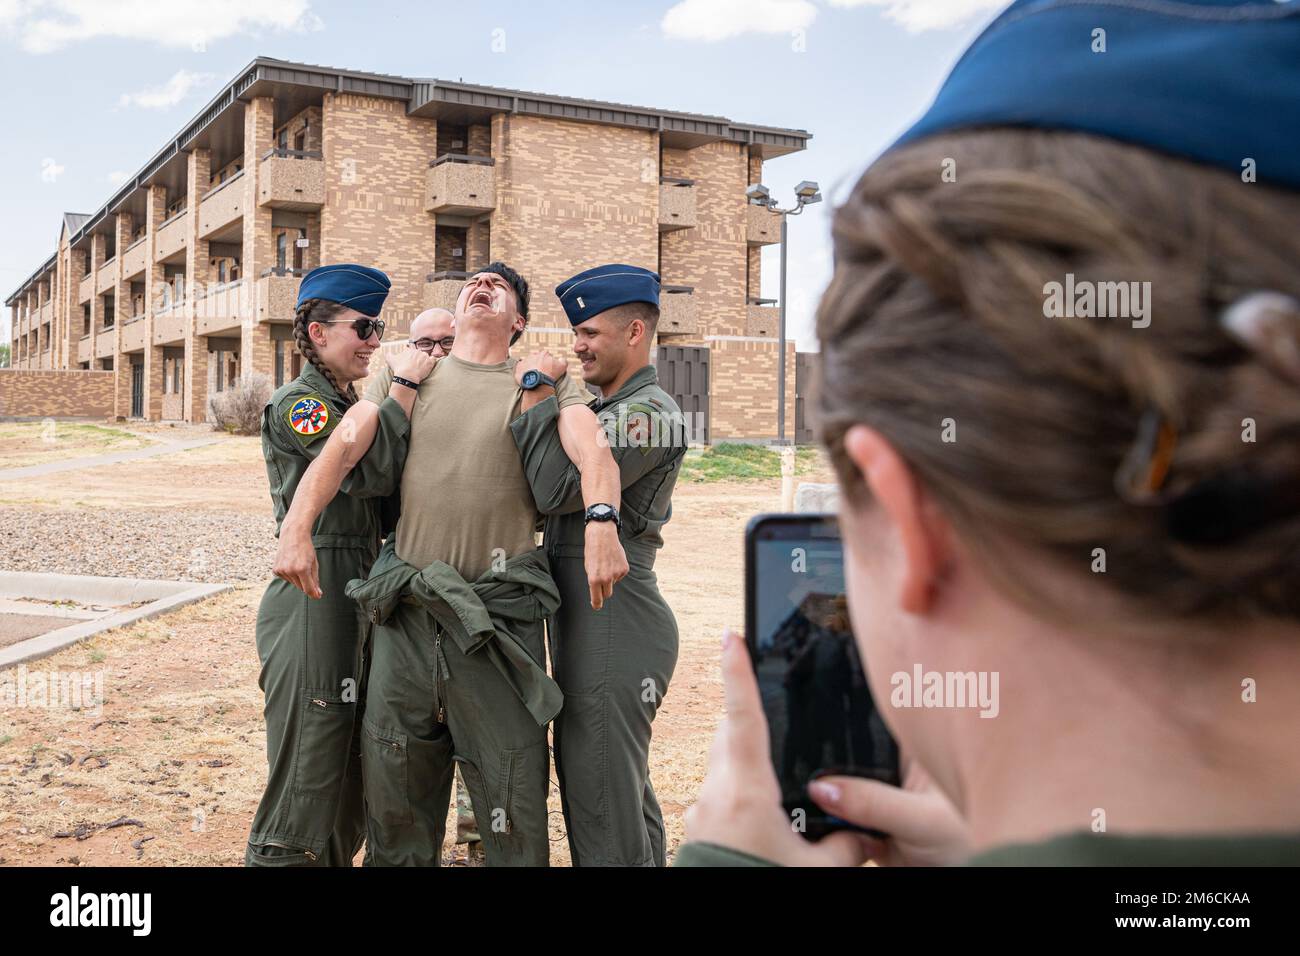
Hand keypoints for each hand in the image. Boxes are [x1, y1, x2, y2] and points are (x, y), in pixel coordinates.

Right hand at [272, 520, 321, 598]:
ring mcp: (281, 570)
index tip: (318, 595)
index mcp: (302, 569)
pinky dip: (289, 574)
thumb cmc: (306, 548)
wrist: (293, 534)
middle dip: (306, 583)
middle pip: (301, 587)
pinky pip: (286, 578)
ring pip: (293, 583)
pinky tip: (291, 563)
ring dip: (298, 578)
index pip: (308, 589)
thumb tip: (317, 594)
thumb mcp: (314, 563)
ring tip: (298, 564)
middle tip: (308, 570)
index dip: (313, 593)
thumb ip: (315, 579)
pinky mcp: (276, 570)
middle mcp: (290, 571)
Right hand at [386, 344, 436, 384]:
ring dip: (425, 361)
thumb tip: (388, 353)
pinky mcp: (430, 362)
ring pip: (426, 356)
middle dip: (418, 359)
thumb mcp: (390, 360)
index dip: (411, 358)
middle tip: (416, 367)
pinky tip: (430, 365)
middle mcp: (417, 351)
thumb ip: (388, 355)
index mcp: (409, 350)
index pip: (412, 352)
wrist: (406, 376)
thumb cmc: (398, 368)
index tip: (410, 363)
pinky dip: (432, 361)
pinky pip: (434, 359)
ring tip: (422, 367)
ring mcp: (424, 356)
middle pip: (419, 354)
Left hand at [514, 349, 567, 387]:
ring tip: (534, 377)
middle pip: (536, 359)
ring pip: (528, 363)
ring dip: (530, 368)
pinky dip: (523, 373)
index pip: (546, 356)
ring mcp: (525, 361)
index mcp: (544, 353)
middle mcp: (533, 355)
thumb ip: (563, 360)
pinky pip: (520, 369)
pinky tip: (527, 378)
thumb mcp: (562, 367)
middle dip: (538, 364)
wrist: (539, 384)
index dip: (548, 363)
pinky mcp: (518, 368)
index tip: (548, 369)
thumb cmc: (551, 375)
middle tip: (541, 373)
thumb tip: (561, 359)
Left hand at [583, 520, 627, 609]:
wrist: (602, 535)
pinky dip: (617, 570)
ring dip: (610, 577)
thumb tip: (598, 591)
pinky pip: (620, 575)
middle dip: (604, 590)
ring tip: (606, 563)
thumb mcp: (588, 567)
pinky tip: (613, 560)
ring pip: (614, 583)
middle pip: (607, 594)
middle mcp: (606, 578)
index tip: (597, 606)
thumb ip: (593, 580)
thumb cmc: (592, 550)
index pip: (597, 598)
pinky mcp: (624, 568)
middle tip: (601, 581)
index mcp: (594, 579)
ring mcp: (617, 574)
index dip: (597, 604)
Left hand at [683, 629, 970, 865]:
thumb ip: (847, 843)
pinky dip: (737, 795)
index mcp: (746, 789)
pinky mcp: (699, 834)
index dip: (738, 672)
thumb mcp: (820, 871)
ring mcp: (702, 813)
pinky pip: (717, 800)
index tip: (731, 637)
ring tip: (777, 771)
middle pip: (728, 736)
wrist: (722, 928)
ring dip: (742, 760)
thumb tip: (865, 831)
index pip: (743, 716)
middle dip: (746, 717)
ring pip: (720, 767)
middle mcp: (717, 794)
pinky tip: (762, 815)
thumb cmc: (764, 885)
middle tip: (770, 707)